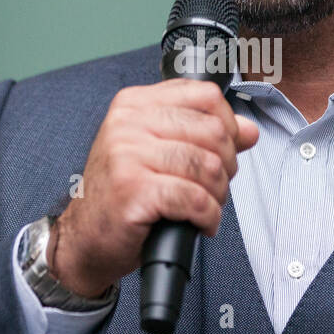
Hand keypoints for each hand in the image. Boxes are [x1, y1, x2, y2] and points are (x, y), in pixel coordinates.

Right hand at [48, 79, 258, 298]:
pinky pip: (195, 198)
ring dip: (218, 195)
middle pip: (212, 131)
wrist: (85, 239)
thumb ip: (204, 136)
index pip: (205, 95)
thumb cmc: (123, 195)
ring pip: (207, 166)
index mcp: (134, 104)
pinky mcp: (133, 190)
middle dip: (226, 165)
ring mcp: (127, 155)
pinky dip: (208, 216)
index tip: (223, 151)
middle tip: (213, 187)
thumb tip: (249, 130)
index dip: (228, 126)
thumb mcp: (159, 153)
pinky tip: (199, 223)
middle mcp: (127, 123)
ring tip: (205, 207)